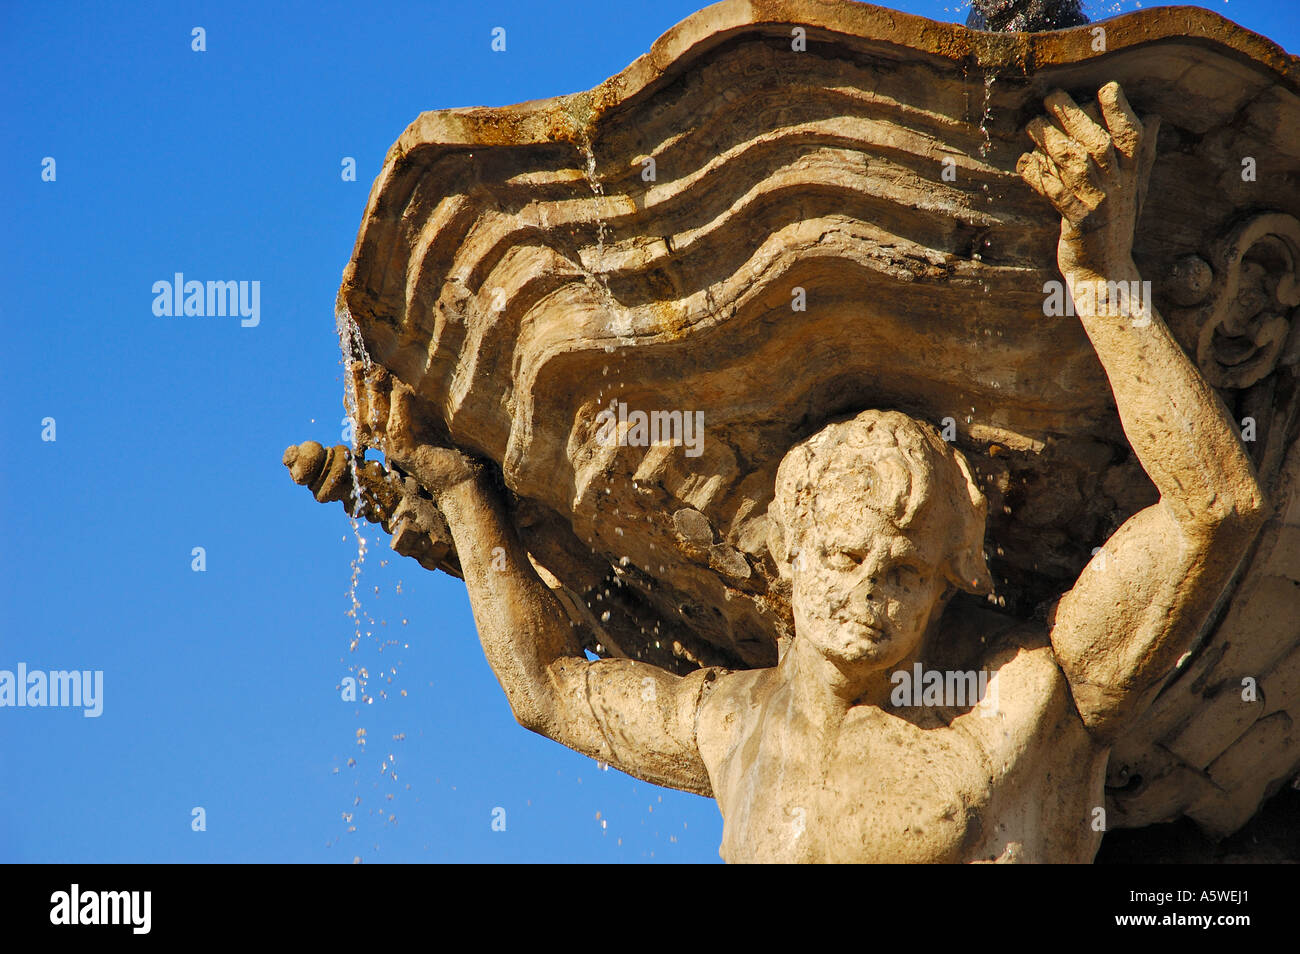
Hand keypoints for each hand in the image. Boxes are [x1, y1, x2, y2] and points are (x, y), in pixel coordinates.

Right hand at [349, 363, 480, 495]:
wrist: (463, 481)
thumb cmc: (450, 451)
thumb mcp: (428, 423)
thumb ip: (414, 404)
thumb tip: (405, 376)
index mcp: (388, 434)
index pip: (360, 411)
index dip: (354, 389)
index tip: (353, 365)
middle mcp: (387, 442)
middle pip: (361, 413)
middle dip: (357, 387)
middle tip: (357, 364)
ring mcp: (396, 449)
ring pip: (375, 420)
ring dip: (375, 393)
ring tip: (376, 371)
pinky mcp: (410, 454)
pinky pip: (398, 429)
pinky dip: (399, 408)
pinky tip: (402, 390)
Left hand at [1016, 82, 1159, 277]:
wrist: (1106, 275)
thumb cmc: (1116, 226)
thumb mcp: (1136, 189)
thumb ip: (1143, 154)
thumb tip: (1155, 116)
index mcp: (1133, 176)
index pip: (1131, 137)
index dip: (1120, 112)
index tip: (1106, 88)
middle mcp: (1117, 187)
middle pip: (1097, 144)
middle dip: (1074, 116)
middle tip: (1051, 97)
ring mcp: (1098, 205)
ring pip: (1074, 165)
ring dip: (1050, 141)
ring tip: (1032, 124)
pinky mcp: (1077, 223)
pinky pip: (1055, 194)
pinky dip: (1038, 176)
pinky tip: (1024, 163)